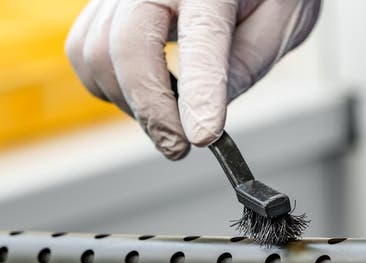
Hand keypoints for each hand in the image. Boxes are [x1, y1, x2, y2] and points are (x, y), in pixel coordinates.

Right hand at [65, 0, 320, 159]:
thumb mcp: (281, 21)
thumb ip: (244, 66)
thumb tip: (200, 117)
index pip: (199, 39)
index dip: (198, 93)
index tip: (203, 137)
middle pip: (126, 46)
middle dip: (151, 110)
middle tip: (181, 146)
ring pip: (94, 53)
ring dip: (127, 101)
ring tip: (166, 115)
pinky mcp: (102, 3)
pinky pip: (85, 50)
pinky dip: (108, 84)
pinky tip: (144, 91)